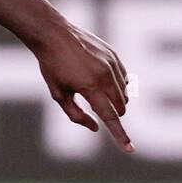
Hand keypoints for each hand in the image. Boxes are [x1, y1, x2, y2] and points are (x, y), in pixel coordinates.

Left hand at [32, 22, 132, 150]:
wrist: (53, 33)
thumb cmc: (51, 65)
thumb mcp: (58, 93)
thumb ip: (75, 114)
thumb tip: (96, 128)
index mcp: (90, 87)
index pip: (110, 117)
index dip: (120, 135)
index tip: (130, 149)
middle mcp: (105, 75)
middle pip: (121, 107)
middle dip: (112, 113)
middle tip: (94, 103)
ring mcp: (112, 64)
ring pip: (125, 93)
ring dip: (115, 99)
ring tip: (93, 87)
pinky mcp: (115, 55)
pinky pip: (125, 78)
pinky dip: (117, 84)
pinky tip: (101, 77)